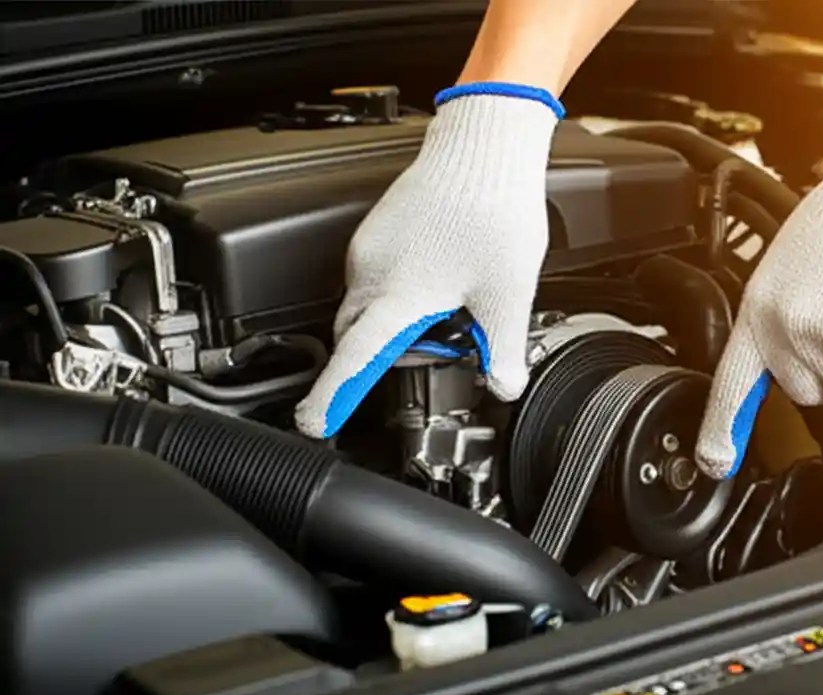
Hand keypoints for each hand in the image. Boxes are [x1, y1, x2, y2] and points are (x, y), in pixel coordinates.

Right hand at [296, 89, 561, 438]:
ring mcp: (371, 247)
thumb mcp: (507, 294)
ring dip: (395, 323)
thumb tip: (504, 383)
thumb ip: (503, 350)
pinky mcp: (380, 230)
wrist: (485, 144)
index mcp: (395, 295)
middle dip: (381, 359)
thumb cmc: (491, 207)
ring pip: (368, 305)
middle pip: (356, 337)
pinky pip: (376, 277)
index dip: (332, 396)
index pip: (352, 360)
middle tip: (428, 360)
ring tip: (450, 315)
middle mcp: (371, 272)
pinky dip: (399, 293)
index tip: (314, 420)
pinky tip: (442, 283)